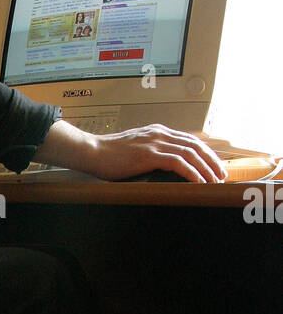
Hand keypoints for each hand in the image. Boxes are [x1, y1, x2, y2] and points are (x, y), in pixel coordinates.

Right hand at [37, 121, 227, 182]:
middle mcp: (160, 133)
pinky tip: (198, 182)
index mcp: (158, 131)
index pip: (190, 140)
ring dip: (206, 168)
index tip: (215, 165)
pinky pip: (178, 163)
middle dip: (212, 160)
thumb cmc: (109, 154)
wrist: (92, 151)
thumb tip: (163, 166)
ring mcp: (155, 142)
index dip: (206, 153)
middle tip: (221, 174)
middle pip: (195, 145)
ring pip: (190, 153)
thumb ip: (151, 151)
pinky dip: (191, 172)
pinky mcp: (149, 154)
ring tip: (214, 180)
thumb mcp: (135, 148)